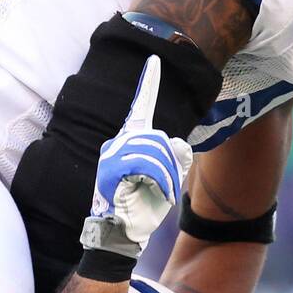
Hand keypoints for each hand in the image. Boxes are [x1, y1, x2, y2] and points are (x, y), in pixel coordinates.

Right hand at [80, 57, 192, 258]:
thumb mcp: (164, 178)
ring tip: (159, 196)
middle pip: (160, 139)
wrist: (119, 232)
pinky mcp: (114, 168)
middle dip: (171, 166)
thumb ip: (173, 158)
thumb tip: (179, 144)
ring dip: (167, 178)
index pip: (141, 108)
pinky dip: (161, 184)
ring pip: (157, 153)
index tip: (154, 60)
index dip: (148, 84)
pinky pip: (149, 167)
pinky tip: (157, 197)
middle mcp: (118, 142)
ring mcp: (113, 155)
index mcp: (128, 141)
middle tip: (165, 189)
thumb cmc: (142, 206)